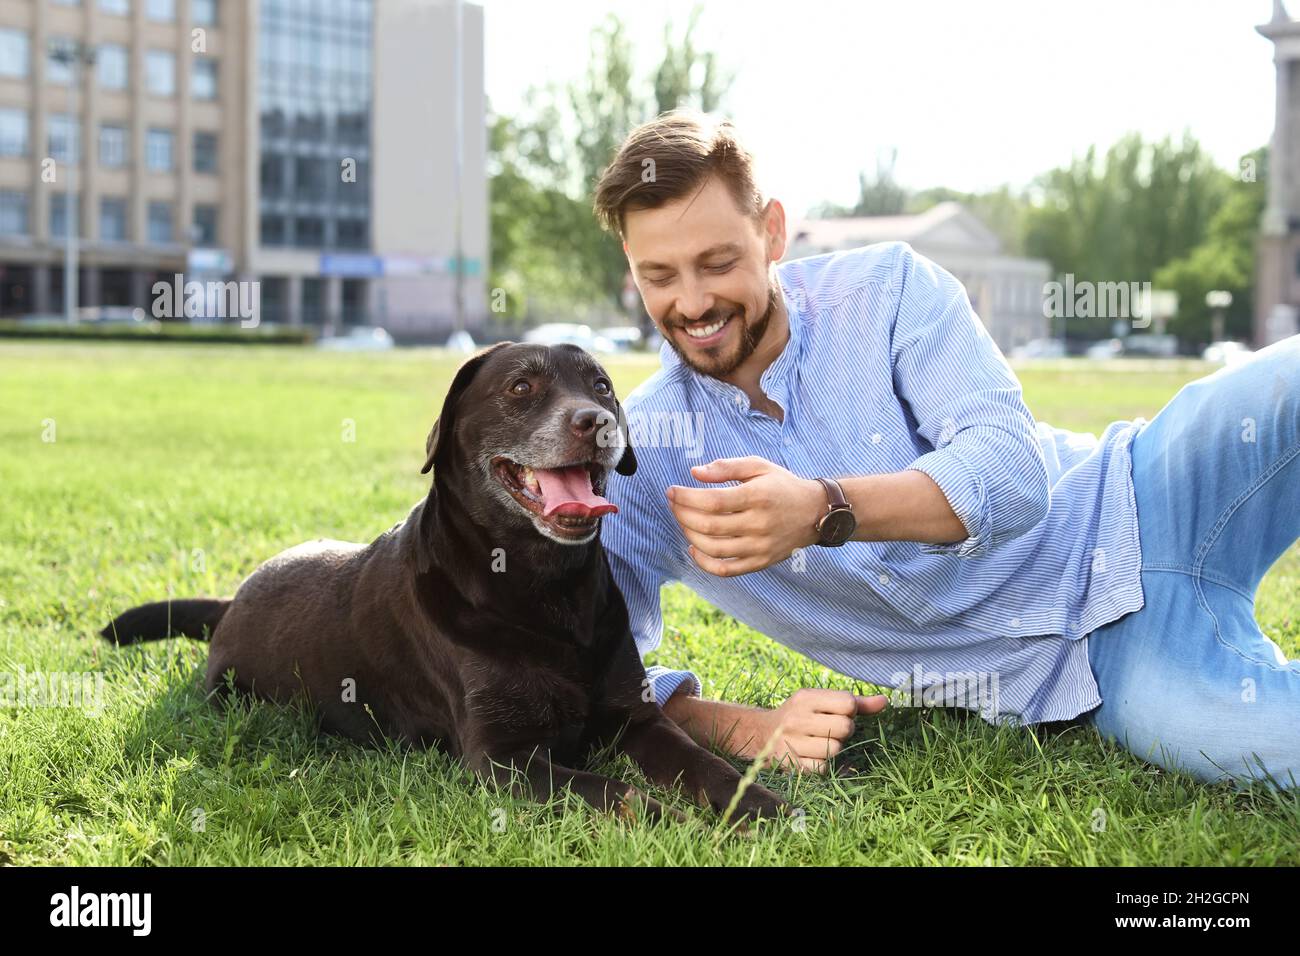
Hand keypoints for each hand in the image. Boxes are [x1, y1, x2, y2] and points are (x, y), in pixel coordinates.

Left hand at [667, 456, 827, 576]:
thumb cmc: (781, 485)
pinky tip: (694, 548)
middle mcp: (759, 524)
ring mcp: (760, 546)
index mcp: (757, 497)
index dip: (686, 497)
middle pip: (709, 525)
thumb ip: (726, 467)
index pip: (712, 501)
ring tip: (683, 522)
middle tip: (673, 504)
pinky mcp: (761, 562)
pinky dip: (705, 563)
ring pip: (714, 549)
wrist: (815, 512)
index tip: (671, 491)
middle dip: (683, 514)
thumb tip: (694, 473)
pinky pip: (726, 570)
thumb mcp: (759, 466)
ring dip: (690, 535)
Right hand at [736, 689, 888, 773]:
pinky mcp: (791, 764)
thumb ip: (854, 702)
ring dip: (834, 748)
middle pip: (845, 727)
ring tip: (821, 742)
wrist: (760, 734)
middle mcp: (797, 718)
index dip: (850, 710)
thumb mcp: (821, 701)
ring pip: (835, 749)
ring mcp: (792, 742)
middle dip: (844, 730)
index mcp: (806, 698)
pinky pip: (823, 768)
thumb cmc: (801, 715)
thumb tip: (885, 701)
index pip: (847, 703)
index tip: (838, 712)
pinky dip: (823, 764)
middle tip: (831, 729)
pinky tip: (813, 755)